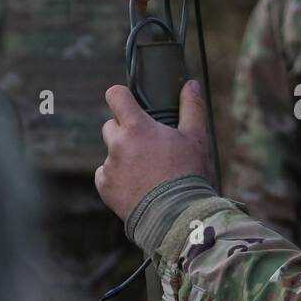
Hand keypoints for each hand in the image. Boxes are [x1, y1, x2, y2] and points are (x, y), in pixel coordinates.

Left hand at [95, 81, 210, 220]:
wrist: (176, 216)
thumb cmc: (188, 174)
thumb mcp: (196, 138)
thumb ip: (192, 108)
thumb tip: (190, 84)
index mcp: (137, 128)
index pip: (115, 96)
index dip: (121, 96)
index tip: (128, 102)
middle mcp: (117, 144)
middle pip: (110, 125)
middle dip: (125, 131)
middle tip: (147, 145)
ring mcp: (109, 167)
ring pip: (111, 153)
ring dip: (123, 157)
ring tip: (147, 172)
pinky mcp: (105, 188)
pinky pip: (106, 175)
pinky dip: (117, 178)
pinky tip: (137, 186)